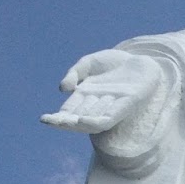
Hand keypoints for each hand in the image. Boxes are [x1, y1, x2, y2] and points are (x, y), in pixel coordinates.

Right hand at [41, 51, 164, 134]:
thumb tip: (63, 89)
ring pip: (93, 122)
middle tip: (52, 122)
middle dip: (65, 122)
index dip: (57, 117)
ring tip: (67, 123)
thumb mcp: (89, 63)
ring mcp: (111, 106)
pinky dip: (96, 120)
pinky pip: (110, 118)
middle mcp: (97, 104)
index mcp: (85, 96)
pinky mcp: (126, 105)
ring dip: (79, 124)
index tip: (44, 119)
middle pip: (78, 119)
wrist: (139, 59)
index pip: (69, 111)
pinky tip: (85, 121)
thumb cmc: (115, 63)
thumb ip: (75, 74)